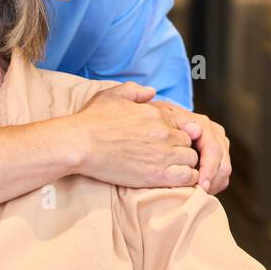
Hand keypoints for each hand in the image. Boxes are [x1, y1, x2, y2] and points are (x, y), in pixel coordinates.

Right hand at [72, 82, 198, 187]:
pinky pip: (187, 177)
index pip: (182, 124)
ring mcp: (163, 154)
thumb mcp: (112, 95)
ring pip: (191, 159)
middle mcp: (164, 132)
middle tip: (164, 156)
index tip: (162, 142)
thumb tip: (152, 92)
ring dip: (183, 164)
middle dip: (180, 148)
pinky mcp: (157, 175)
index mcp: (156, 114)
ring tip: (168, 168)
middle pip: (188, 142)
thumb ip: (135, 91)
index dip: (174, 133)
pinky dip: (185, 178)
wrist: (80, 144)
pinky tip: (172, 178)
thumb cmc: (92, 120)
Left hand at [150, 101, 231, 194]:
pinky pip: (222, 176)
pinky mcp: (219, 157)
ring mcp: (219, 145)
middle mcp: (215, 134)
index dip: (208, 170)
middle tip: (199, 196)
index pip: (213, 150)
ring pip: (224, 172)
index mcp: (203, 124)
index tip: (200, 185)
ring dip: (213, 185)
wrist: (160, 122)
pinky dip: (213, 186)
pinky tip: (199, 192)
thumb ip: (174, 123)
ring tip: (197, 196)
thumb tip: (196, 130)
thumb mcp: (160, 119)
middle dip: (212, 182)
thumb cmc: (156, 123)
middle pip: (223, 164)